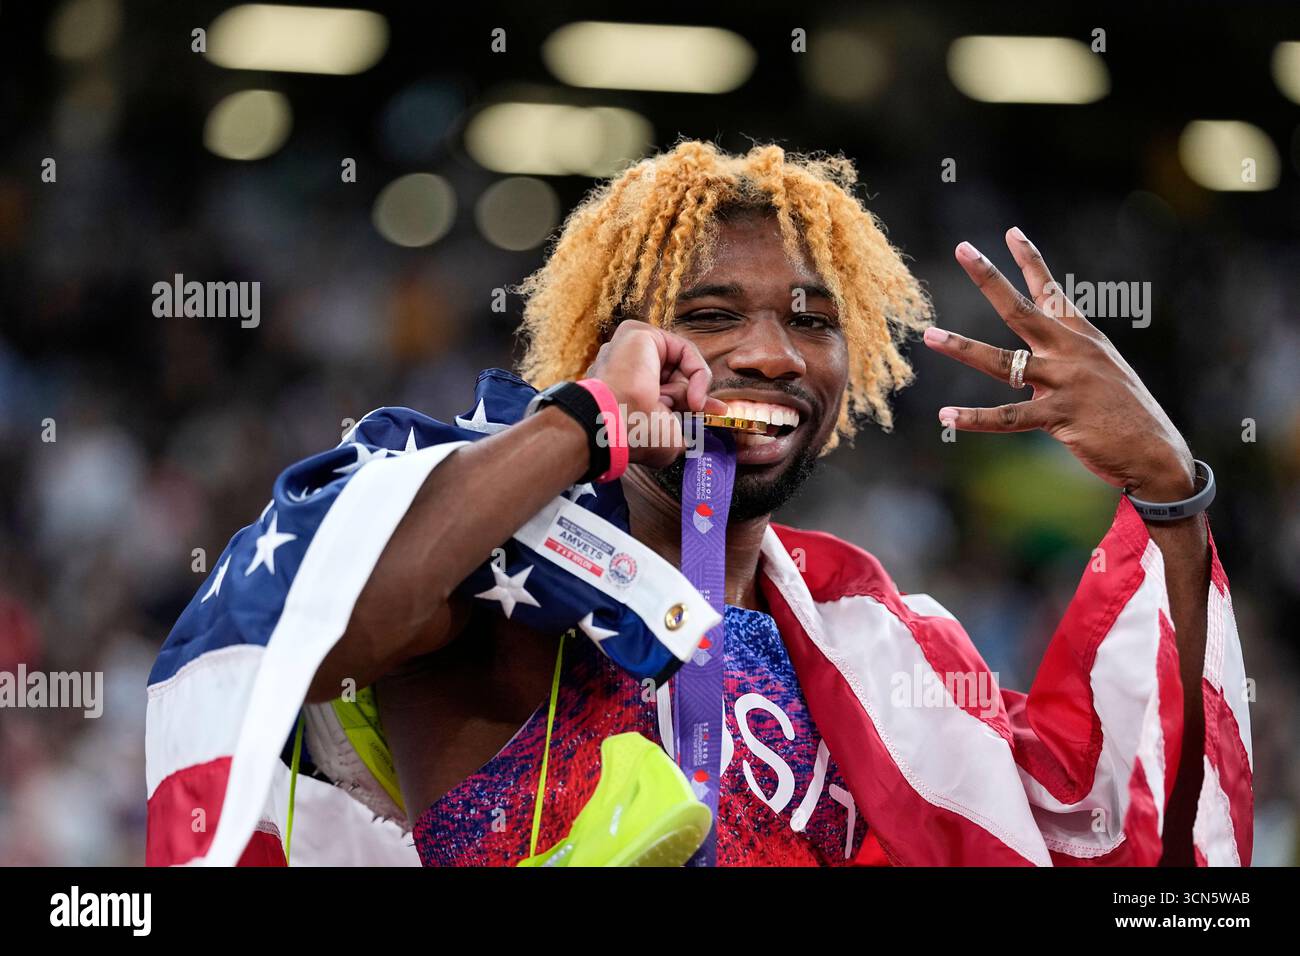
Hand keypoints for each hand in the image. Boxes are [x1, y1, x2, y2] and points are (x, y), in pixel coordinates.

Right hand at [585, 319, 727, 467]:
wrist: (616, 426)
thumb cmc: (634, 438)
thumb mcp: (668, 436)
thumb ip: (687, 423)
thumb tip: (713, 413)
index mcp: (627, 393)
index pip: (670, 390)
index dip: (694, 402)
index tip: (713, 416)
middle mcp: (625, 370)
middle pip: (676, 374)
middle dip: (696, 393)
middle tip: (707, 411)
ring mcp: (629, 350)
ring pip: (680, 360)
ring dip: (694, 385)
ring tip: (690, 406)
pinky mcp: (638, 333)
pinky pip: (683, 348)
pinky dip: (696, 371)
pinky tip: (692, 396)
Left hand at [924, 227, 1195, 501]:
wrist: (1157, 453)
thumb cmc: (1127, 416)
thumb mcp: (1103, 374)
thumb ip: (1069, 361)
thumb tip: (1036, 361)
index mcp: (1083, 339)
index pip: (1052, 292)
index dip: (1032, 261)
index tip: (1011, 233)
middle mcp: (1072, 352)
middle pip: (1020, 309)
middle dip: (989, 278)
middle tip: (962, 249)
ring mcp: (1065, 382)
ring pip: (1002, 361)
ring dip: (962, 347)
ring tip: (929, 335)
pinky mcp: (1060, 416)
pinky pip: (1007, 416)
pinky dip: (974, 418)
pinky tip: (946, 417)